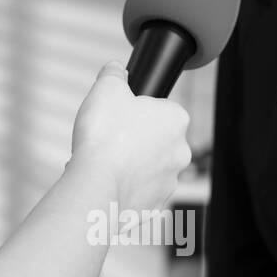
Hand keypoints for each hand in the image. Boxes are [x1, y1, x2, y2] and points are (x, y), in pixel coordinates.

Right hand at [70, 60, 190, 210]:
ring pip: (145, 169)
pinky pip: (136, 194)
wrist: (96, 186)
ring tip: (100, 163)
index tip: (117, 116)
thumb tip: (115, 69)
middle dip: (131, 141)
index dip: (134, 110)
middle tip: (106, 140)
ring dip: (126, 166)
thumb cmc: (104, 136)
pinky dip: (121, 190)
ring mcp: (168, 183)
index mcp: (177, 120)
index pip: (159, 108)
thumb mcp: (106, 88)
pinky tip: (103, 183)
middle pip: (153, 140)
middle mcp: (180, 153)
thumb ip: (114, 74)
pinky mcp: (153, 207)